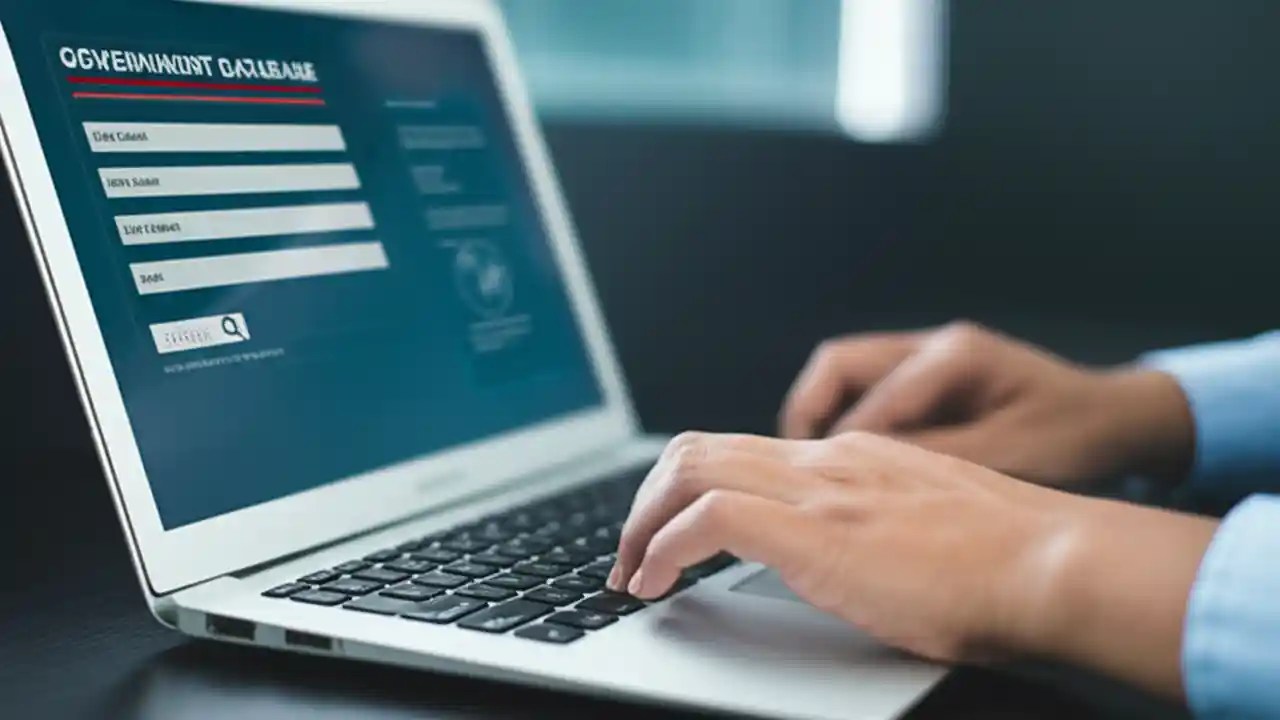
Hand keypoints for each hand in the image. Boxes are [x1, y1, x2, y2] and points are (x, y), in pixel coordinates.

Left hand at [609, 431, 1216, 697]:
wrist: (1052, 563)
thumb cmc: (1011, 561)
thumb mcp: (926, 527)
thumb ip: (877, 525)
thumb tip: (847, 556)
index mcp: (852, 459)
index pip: (742, 450)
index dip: (689, 488)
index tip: (668, 532)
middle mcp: (826, 461)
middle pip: (699, 448)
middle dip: (647, 500)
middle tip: (629, 552)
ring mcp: (818, 489)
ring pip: (689, 470)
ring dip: (641, 522)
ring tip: (629, 571)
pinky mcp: (813, 529)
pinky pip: (705, 519)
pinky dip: (663, 547)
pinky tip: (653, 584)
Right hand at [779, 321, 1194, 486]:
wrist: (1119, 421)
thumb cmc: (1076, 437)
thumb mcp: (1012, 456)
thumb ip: (939, 459)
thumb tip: (868, 474)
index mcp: (956, 355)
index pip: (875, 399)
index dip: (843, 446)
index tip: (823, 489)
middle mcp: (934, 345)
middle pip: (839, 365)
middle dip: (809, 414)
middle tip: (792, 465)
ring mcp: (928, 356)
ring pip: (845, 375)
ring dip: (821, 416)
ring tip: (809, 465)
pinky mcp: (928, 377)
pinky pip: (866, 392)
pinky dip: (846, 421)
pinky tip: (845, 462)